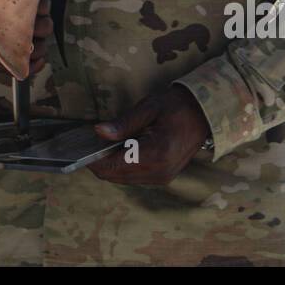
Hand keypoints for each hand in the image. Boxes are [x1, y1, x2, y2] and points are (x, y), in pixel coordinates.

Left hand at [89, 86, 210, 184]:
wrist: (204, 113)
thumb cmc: (177, 106)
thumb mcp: (149, 108)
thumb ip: (123, 124)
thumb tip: (98, 132)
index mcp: (156, 154)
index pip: (114, 166)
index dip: (93, 159)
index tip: (80, 146)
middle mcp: (159, 172)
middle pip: (115, 176)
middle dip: (99, 162)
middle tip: (91, 141)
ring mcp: (162, 177)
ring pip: (123, 179)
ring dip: (111, 165)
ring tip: (106, 143)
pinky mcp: (163, 177)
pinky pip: (134, 177)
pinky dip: (122, 166)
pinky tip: (121, 149)